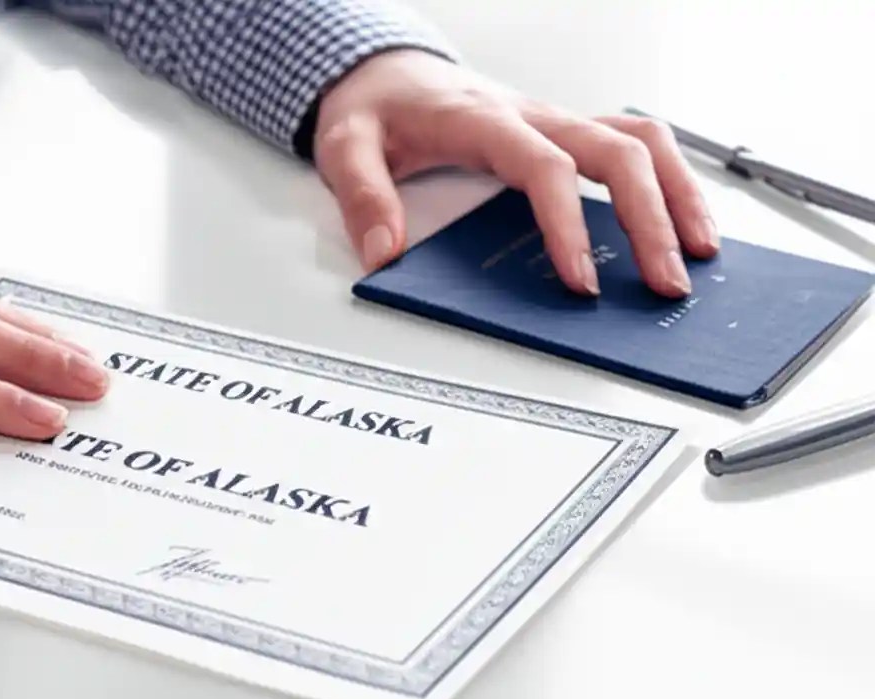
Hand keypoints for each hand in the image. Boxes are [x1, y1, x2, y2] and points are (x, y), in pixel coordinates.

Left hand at [312, 50, 718, 297]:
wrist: (385, 69)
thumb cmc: (375, 107)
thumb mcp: (345, 146)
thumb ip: (362, 196)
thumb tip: (384, 252)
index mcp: (483, 120)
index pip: (544, 167)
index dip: (568, 224)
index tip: (580, 281)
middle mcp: (532, 115)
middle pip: (617, 151)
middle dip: (651, 217)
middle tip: (666, 282)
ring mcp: (555, 121)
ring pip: (641, 140)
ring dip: (678, 193)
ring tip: (701, 253)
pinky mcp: (565, 133)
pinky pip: (634, 145)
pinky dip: (669, 180)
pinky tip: (683, 220)